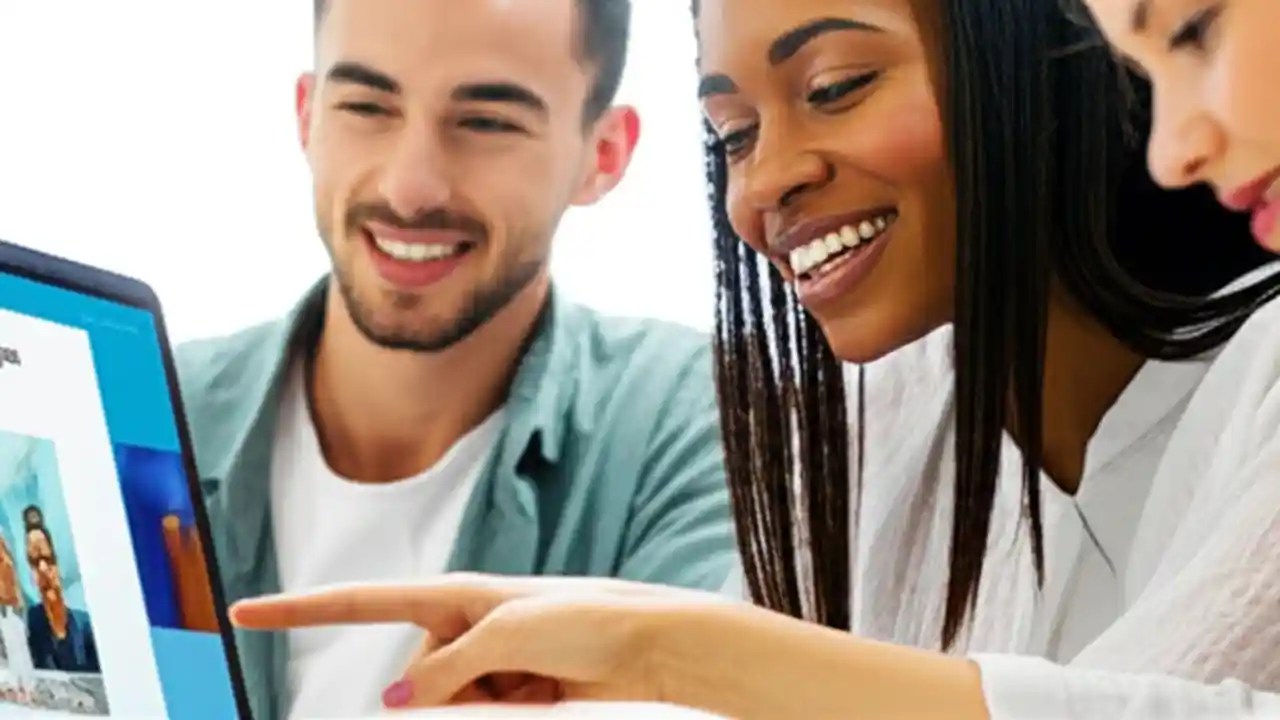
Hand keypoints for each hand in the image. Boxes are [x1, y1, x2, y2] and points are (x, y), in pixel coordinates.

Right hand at [229, 573, 734, 710]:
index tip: (243, 611)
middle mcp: (466, 626)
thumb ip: (442, 669)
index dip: (300, 609)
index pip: (360, 602)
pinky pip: (480, 715)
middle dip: (449, 691)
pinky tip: (548, 695)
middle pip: (414, 677)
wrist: (652, 646)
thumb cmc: (584, 618)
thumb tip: (398, 700)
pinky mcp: (515, 692)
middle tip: (514, 674)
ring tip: (542, 682)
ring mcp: (490, 663)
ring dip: (487, 706)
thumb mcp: (504, 635)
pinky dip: (507, 713)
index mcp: (456, 594)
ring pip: (447, 705)